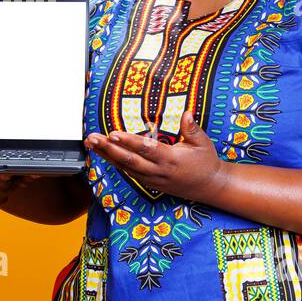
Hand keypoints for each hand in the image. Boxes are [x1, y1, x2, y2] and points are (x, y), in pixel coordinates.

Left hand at [84, 112, 229, 202]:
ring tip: (92, 143)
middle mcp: (159, 171)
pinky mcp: (150, 183)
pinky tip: (103, 153)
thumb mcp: (203, 143)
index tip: (113, 134)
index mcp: (171, 160)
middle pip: (129, 160)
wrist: (209, 186)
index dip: (128, 142)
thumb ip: (192, 129)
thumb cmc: (206, 162)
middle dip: (108, 149)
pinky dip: (115, 162)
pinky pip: (129, 172)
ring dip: (107, 155)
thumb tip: (186, 113)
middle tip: (93, 138)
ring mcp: (153, 179)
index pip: (146, 149)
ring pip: (125, 167)